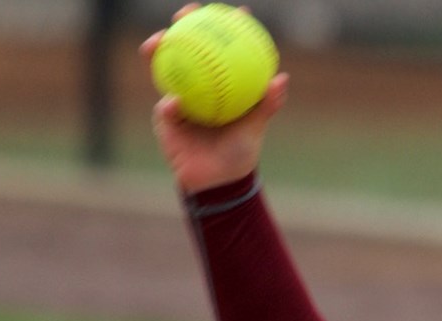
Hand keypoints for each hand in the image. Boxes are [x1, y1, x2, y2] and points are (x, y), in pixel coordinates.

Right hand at [143, 4, 288, 193]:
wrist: (218, 182)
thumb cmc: (239, 154)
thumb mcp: (255, 128)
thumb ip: (267, 105)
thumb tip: (281, 79)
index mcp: (219, 85)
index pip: (222, 52)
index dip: (226, 30)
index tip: (238, 12)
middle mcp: (196, 86)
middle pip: (187, 49)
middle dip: (184, 26)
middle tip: (187, 11)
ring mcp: (177, 100)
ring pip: (164, 69)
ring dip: (159, 51)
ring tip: (161, 39)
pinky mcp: (165, 120)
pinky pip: (165, 108)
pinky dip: (170, 103)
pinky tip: (176, 101)